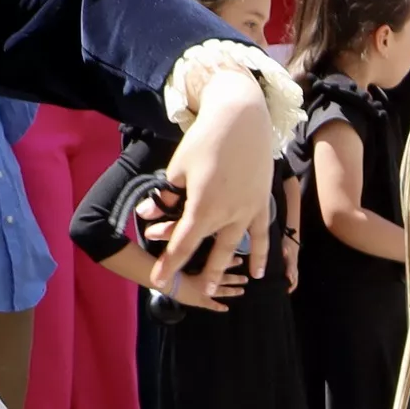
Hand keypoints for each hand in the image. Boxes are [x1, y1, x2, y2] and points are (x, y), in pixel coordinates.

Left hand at [157, 86, 272, 311]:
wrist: (242, 118)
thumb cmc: (205, 139)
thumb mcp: (178, 167)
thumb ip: (166, 196)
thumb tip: (148, 214)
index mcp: (202, 207)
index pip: (182, 244)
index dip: (169, 264)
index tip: (158, 279)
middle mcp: (227, 214)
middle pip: (211, 251)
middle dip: (203, 272)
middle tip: (197, 291)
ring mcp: (248, 211)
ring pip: (237, 246)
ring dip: (229, 267)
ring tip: (226, 286)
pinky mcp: (262, 202)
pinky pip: (261, 234)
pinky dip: (261, 253)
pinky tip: (260, 269)